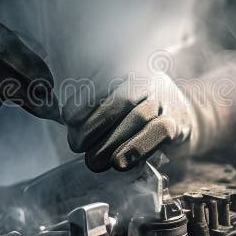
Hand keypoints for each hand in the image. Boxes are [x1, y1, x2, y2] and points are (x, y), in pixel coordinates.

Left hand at [63, 72, 196, 171]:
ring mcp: (165, 102)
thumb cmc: (138, 112)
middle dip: (94, 125)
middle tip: (77, 145)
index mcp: (128, 72)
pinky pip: (159, 132)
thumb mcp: (116, 101)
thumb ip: (88, 107)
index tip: (68, 118)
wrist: (184, 118)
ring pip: (138, 117)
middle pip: (120, 101)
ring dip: (112, 141)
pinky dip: (137, 147)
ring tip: (93, 161)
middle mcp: (148, 82)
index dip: (84, 100)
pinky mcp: (177, 124)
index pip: (104, 82)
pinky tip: (121, 162)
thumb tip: (51, 112)